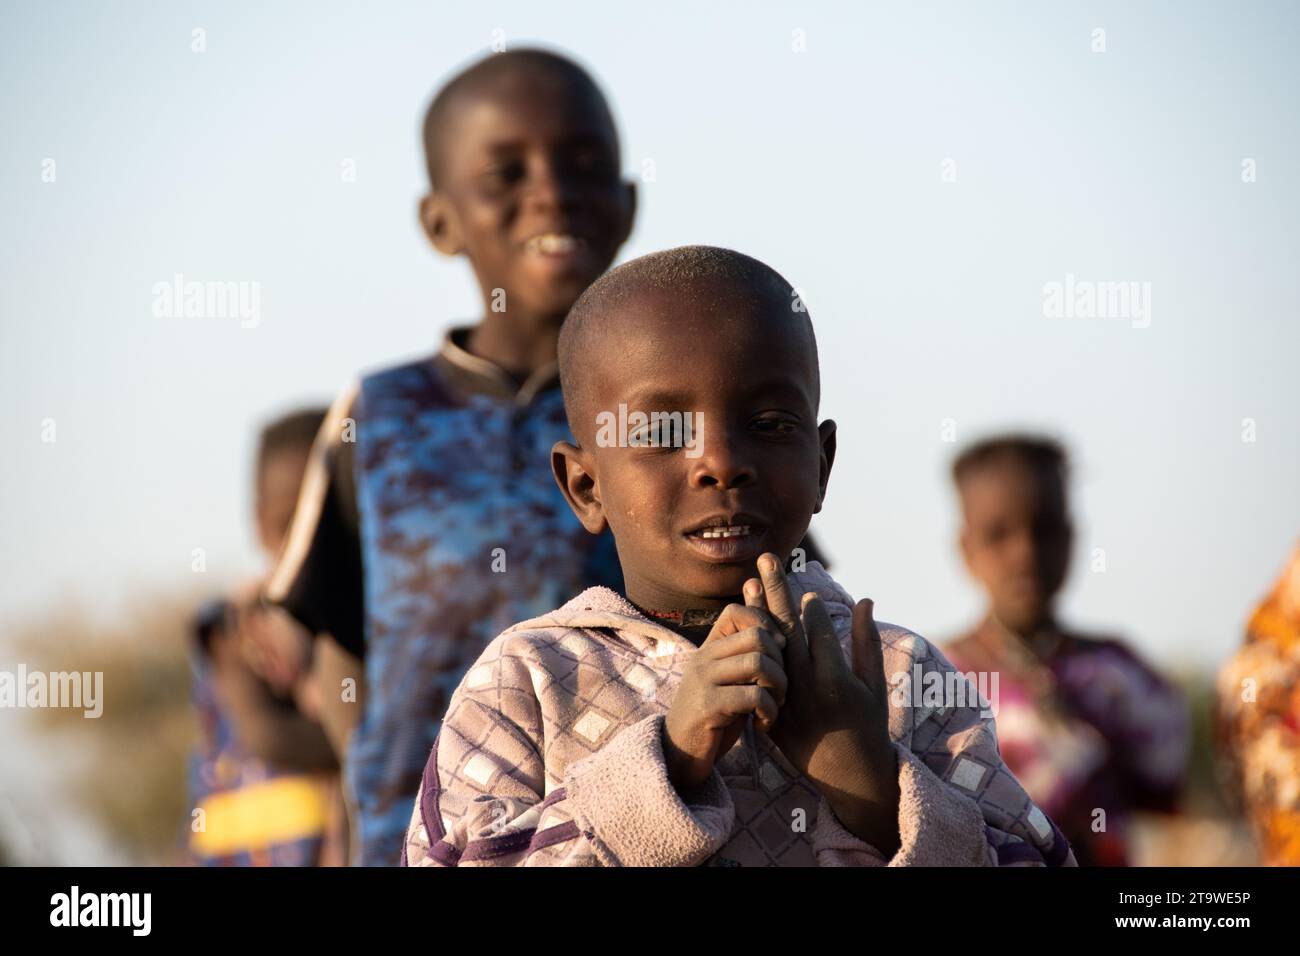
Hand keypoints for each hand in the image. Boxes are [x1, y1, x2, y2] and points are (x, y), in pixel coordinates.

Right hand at [662, 603, 787, 791]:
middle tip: (780, 688)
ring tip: (775, 705)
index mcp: (709, 648)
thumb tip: (759, 600)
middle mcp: (703, 658)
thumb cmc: (713, 715)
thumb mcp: (728, 678)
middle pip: (757, 636)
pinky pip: (755, 696)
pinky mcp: (708, 707)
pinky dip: (770, 712)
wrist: (680, 754)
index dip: (766, 626)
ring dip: (779, 687)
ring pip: (758, 663)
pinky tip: (764, 725)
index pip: (737, 612)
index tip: (776, 653)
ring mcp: (703, 681)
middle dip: (781, 662)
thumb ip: (744, 652)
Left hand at [747, 553, 899, 853]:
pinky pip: (757, 677)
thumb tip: (864, 599)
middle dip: (776, 591)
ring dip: (757, 615)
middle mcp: (806, 688)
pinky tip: (741, 629)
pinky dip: (750, 651)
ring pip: (767, 649)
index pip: (817, 630)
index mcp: (835, 679)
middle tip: (765, 558)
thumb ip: (865, 642)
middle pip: (786, 629)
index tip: (805, 588)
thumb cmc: (869, 726)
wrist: (849, 777)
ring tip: (748, 584)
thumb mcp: (874, 686)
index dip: (809, 606)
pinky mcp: (771, 716)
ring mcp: (786, 702)